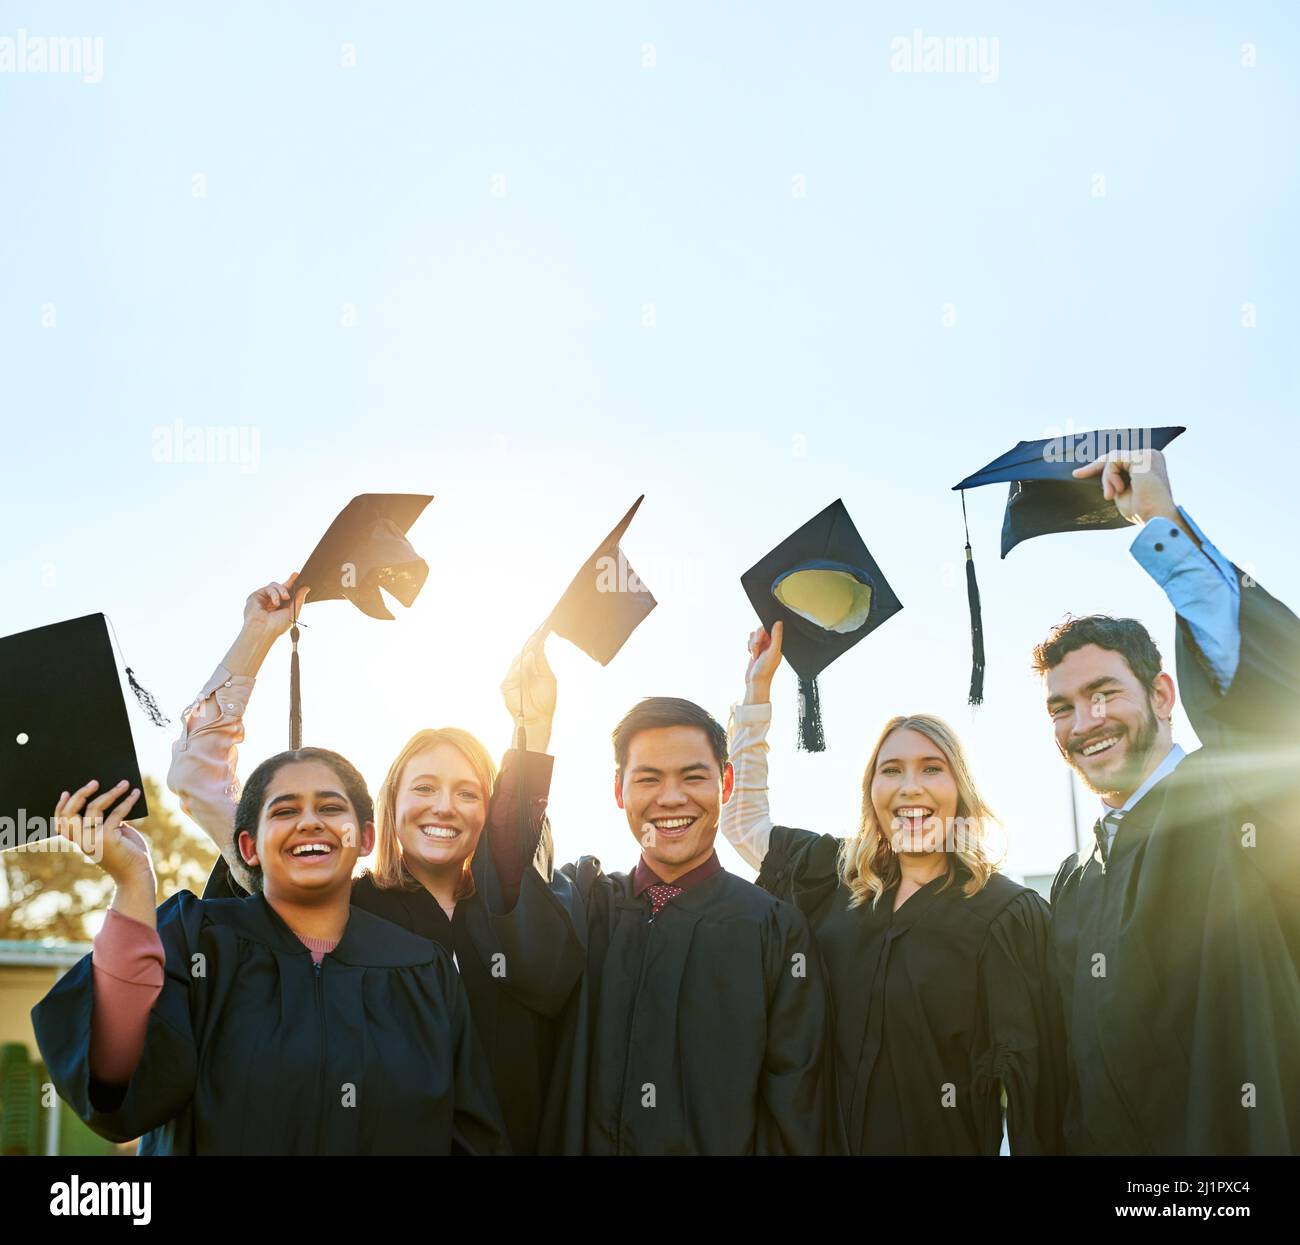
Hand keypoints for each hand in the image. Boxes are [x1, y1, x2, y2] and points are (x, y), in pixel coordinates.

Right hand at [54, 781, 152, 885]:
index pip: (61, 823)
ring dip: (110, 792)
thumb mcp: (112, 833)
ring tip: (123, 783)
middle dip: (81, 794)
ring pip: (94, 808)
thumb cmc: (126, 852)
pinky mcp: (108, 837)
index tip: (65, 791)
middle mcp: (82, 841)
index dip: (60, 807)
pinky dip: (127, 801)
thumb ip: (106, 820)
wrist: (137, 873)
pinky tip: (135, 793)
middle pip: (71, 813)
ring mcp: (93, 839)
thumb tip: (110, 796)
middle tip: (95, 781)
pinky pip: (117, 813)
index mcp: (79, 841)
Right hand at [243, 574, 309, 639]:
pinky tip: (275, 603)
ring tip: (285, 598)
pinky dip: (274, 594)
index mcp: (280, 607)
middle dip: (289, 581)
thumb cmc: (277, 626)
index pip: (287, 593)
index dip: (293, 585)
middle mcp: (271, 602)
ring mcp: (263, 598)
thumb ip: (299, 599)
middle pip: (280, 587)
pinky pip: (268, 588)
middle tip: (295, 576)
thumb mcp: (293, 612)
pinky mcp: (256, 596)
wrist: (263, 631)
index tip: (299, 577)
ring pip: (275, 585)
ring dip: (282, 590)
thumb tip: (306, 588)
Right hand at [500, 629, 556, 751]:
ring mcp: (512, 678)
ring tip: (534, 643)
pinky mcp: (506, 686)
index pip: (531, 652)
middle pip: (523, 654)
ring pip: (517, 661)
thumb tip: (539, 646)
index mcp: (530, 669)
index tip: (542, 631)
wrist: (539, 717)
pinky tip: (529, 657)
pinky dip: (521, 665)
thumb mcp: (547, 677)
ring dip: (526, 652)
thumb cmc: (545, 700)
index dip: (535, 642)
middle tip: (538, 634)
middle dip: (530, 644)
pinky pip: (513, 673)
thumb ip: (541, 663)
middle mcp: (519, 672)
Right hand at [744, 621, 782, 703]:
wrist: (755, 681)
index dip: (763, 632)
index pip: (770, 628)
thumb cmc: (765, 670)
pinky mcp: (755, 649)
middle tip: (758, 650)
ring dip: (752, 645)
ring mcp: (763, 646)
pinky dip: (749, 647)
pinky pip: (750, 641)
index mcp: (778, 643)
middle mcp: (771, 644)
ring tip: (756, 655)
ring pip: (754, 635)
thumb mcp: (773, 652)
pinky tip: (753, 655)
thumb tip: (779, 623)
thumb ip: (776, 637)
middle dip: (756, 640)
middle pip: (760, 630)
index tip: (761, 640)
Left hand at [1072, 448, 1177, 526]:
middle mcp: (1150, 456)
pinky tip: (1117, 490)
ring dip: (1107, 478)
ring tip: (1111, 495)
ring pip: (1112, 459)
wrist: (1157, 518)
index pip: (1120, 461)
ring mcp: (1147, 455)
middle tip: (1077, 474)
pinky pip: (1114, 461)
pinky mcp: (1141, 457)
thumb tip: (1100, 473)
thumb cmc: (1142, 511)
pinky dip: (1110, 476)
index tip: (1078, 474)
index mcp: (1149, 464)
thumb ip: (1114, 480)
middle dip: (1094, 467)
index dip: (1100, 467)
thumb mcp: (1122, 492)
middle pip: (1114, 456)